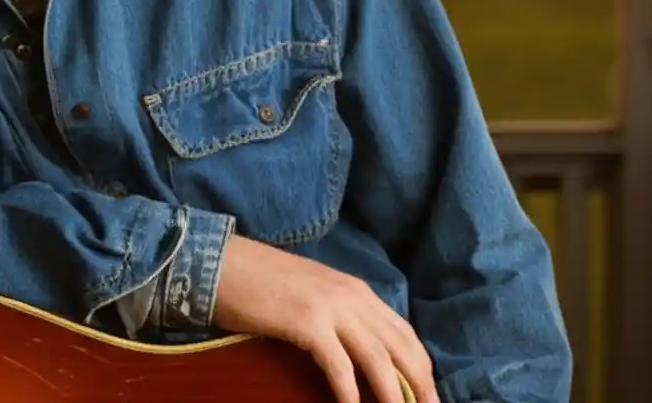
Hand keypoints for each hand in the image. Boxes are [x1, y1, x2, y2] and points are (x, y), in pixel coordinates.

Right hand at [212, 235, 437, 402]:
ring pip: (377, 359)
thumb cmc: (261, 282)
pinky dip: (350, 392)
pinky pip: (339, 365)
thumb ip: (340, 317)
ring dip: (394, 394)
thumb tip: (360, 354)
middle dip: (419, 384)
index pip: (404, 332)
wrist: (222, 262)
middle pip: (400, 347)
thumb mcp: (314, 294)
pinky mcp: (307, 322)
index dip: (421, 366)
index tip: (429, 393)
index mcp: (357, 290)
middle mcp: (353, 296)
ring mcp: (331, 308)